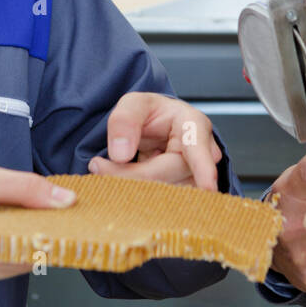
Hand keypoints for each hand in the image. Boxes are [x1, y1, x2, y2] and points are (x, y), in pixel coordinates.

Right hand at [0, 155, 75, 297]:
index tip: (58, 213)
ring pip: (12, 268)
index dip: (45, 229)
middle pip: (20, 260)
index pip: (23, 246)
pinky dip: (4, 254)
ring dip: (19, 244)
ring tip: (6, 217)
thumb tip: (64, 201)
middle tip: (32, 208)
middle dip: (33, 235)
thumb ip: (25, 188)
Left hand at [87, 92, 221, 190]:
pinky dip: (139, 196)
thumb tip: (120, 154)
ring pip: (164, 193)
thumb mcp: (133, 104)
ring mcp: (196, 177)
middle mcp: (202, 153)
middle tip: (98, 166)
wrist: (157, 128)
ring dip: (133, 188)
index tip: (208, 186)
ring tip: (109, 170)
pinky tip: (125, 186)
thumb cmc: (152, 114)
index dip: (203, 168)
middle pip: (167, 176)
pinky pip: (162, 202)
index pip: (198, 148)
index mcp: (193, 125)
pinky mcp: (185, 193)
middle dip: (130, 175)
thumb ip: (124, 121)